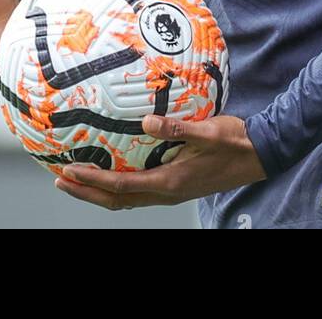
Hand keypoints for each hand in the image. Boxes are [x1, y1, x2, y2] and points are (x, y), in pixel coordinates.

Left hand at [54, 115, 266, 208]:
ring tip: (78, 179)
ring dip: (100, 191)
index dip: (93, 180)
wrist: (260, 156)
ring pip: (127, 199)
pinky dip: (119, 186)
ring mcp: (171, 192)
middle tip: (61, 180)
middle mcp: (166, 193)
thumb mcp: (207, 131)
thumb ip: (176, 128)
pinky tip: (113, 172)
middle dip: (87, 192)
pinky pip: (139, 192)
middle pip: (117, 200)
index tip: (70, 170)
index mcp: (170, 182)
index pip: (122, 186)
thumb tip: (146, 121)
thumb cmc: (235, 142)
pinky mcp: (176, 186)